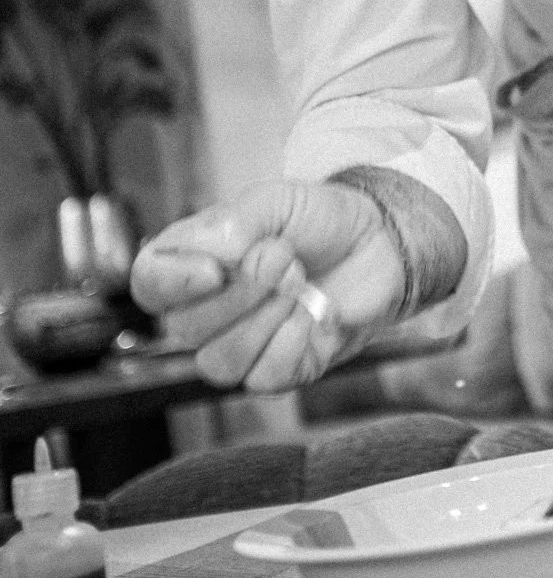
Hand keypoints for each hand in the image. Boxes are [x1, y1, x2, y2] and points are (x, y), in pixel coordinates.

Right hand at [130, 179, 408, 391]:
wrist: (377, 242)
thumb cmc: (317, 219)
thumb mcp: (275, 200)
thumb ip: (234, 222)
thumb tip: (211, 253)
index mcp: (192, 262)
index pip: (149, 284)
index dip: (175, 282)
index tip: (216, 267)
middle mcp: (206, 311)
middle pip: (186, 327)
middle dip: (243, 290)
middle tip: (285, 256)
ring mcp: (240, 346)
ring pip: (220, 361)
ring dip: (267, 319)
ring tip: (300, 284)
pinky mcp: (278, 370)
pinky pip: (264, 377)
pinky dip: (294, 342)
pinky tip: (314, 313)